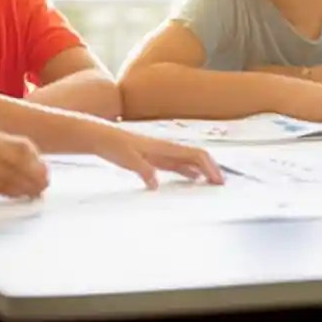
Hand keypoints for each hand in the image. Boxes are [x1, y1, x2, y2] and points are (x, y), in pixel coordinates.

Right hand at [0, 130, 48, 197]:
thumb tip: (20, 161)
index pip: (24, 146)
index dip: (36, 158)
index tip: (43, 166)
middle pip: (22, 164)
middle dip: (37, 175)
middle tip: (45, 184)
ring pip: (14, 178)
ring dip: (29, 187)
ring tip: (37, 192)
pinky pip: (0, 189)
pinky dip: (14, 193)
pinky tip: (21, 196)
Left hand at [91, 128, 224, 187]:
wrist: (100, 137)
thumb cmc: (113, 145)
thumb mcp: (127, 159)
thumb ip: (143, 170)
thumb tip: (156, 184)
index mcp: (164, 147)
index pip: (195, 154)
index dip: (209, 167)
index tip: (218, 181)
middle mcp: (167, 148)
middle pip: (196, 157)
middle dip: (211, 169)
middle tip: (222, 185)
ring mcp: (161, 153)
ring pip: (189, 161)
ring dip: (203, 170)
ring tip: (212, 184)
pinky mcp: (154, 158)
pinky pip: (177, 165)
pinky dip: (189, 172)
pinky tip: (192, 179)